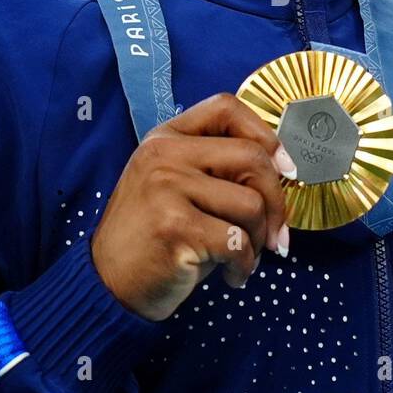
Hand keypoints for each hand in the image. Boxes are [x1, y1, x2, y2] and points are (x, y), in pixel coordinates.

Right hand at [90, 92, 297, 320]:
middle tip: (275, 235)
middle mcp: (163, 155)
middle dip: (277, 202)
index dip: (266, 135)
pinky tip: (231, 276)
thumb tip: (284, 170)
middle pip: (252, 158)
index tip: (285, 168)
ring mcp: (166, 188)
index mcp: (166, 138)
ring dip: (258, 240)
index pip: (226, 108)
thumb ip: (218, 170)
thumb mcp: (176, 187)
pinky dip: (244, 266)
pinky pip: (237, 241)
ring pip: (251, 204)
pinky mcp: (174, 227)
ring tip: (241, 258)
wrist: (107, 285)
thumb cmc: (154, 238)